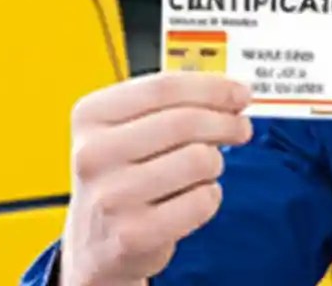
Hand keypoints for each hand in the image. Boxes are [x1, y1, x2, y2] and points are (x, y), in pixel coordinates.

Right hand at [58, 71, 253, 285]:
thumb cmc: (122, 176)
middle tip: (241, 127)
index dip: (212, 87)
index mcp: (90, 117)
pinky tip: (195, 197)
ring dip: (214, 162)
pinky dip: (210, 196)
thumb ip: (174, 105)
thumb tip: (233, 93)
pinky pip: (202, 201)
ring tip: (204, 169)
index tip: (240, 92)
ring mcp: (111, 197)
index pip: (163, 87)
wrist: (96, 245)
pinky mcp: (133, 235)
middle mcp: (93, 154)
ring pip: (198, 160)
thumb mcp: (128, 130)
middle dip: (225, 122)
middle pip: (184, 122)